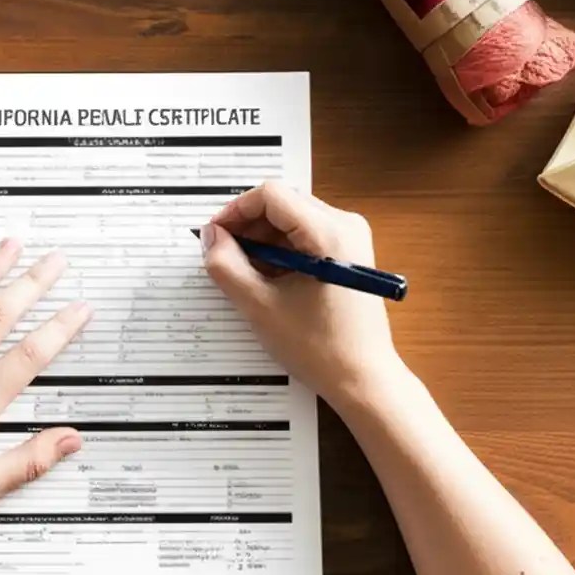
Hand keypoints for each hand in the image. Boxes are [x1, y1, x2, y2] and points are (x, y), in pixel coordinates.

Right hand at [200, 182, 404, 404]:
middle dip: (248, 225)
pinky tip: (269, 279)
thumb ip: (227, 265)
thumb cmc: (320, 348)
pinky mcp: (350, 253)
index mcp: (328, 233)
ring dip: (263, 239)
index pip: (271, 195)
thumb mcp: (260, 306)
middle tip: (224, 255)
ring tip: (246, 273)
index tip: (215, 235)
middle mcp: (345, 225)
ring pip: (293, 218)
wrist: (364, 379)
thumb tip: (210, 236)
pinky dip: (281, 250)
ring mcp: (352, 238)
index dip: (235, 210)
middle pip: (283, 203)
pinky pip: (307, 235)